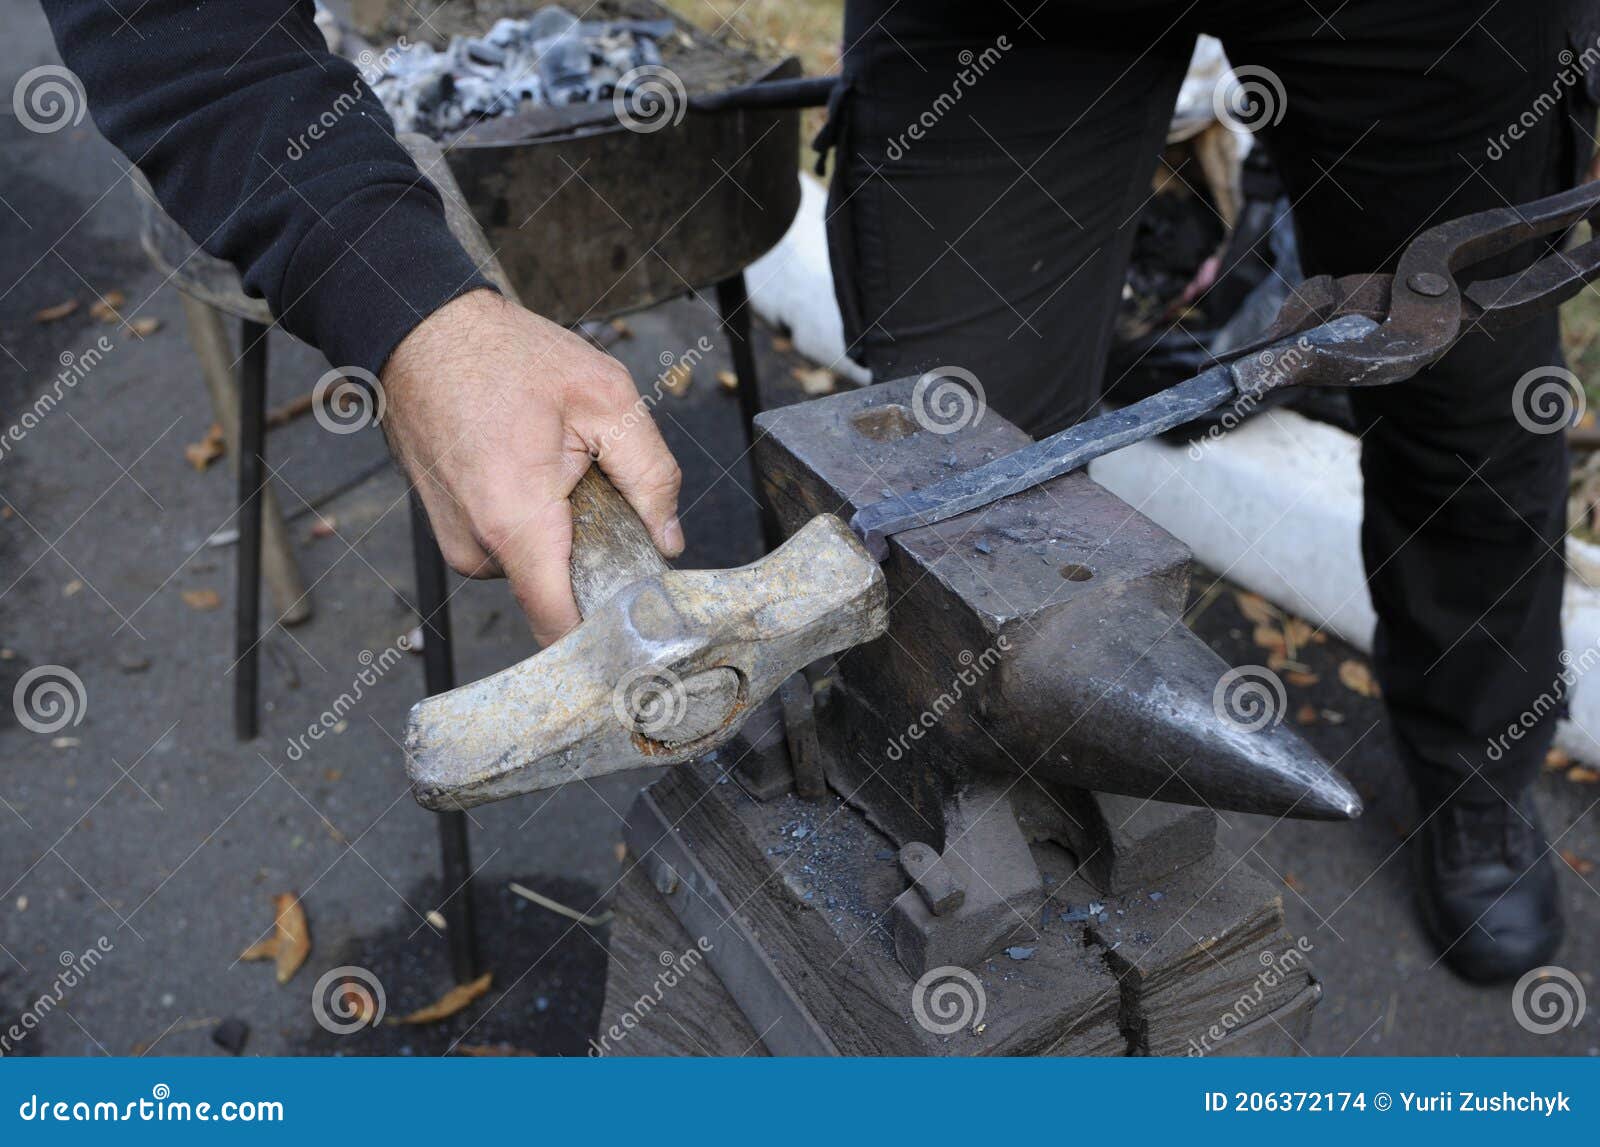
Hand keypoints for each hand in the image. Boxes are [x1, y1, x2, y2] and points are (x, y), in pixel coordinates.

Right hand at [380, 289, 683, 645]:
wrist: (422, 331)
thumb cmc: (508, 355)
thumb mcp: (607, 397)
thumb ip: (652, 475)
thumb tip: (669, 539)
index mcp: (517, 522)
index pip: (562, 625)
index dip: (607, 633)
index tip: (641, 622)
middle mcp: (478, 548)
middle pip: (558, 594)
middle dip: (593, 558)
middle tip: (601, 493)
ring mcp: (458, 544)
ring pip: (536, 570)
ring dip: (562, 535)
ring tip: (558, 468)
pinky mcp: (451, 534)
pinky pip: (510, 550)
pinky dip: (534, 524)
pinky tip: (530, 470)